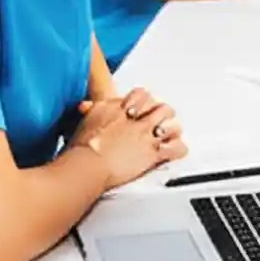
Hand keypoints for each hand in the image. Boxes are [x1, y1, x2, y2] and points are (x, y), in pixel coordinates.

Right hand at [71, 93, 187, 190]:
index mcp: (118, 108)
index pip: (142, 94)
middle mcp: (135, 119)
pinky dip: (178, 150)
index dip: (146, 102)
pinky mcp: (152, 153)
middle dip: (163, 115)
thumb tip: (87, 106)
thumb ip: (92, 111)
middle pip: (162, 108)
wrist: (87, 165)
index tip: (144, 109)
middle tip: (160, 122)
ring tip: (169, 136)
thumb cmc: (82, 148)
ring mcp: (145, 135)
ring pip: (173, 126)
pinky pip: (176, 148)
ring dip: (172, 132)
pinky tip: (175, 151)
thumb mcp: (85, 121)